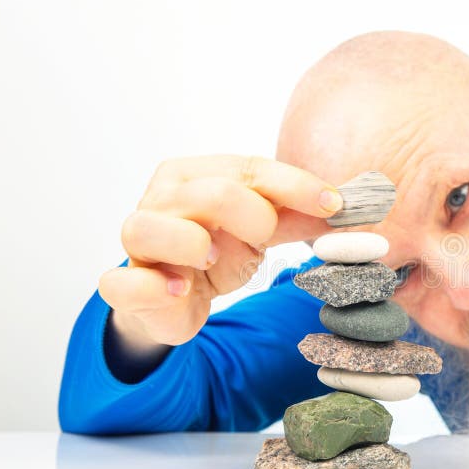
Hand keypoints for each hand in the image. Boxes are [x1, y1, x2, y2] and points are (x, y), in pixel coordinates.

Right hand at [98, 155, 341, 352]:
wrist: (173, 299)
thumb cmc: (214, 253)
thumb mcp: (261, 231)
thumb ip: (298, 216)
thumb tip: (346, 206)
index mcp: (196, 175)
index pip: (250, 169)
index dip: (296, 186)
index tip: (336, 205)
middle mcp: (162, 198)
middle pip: (213, 194)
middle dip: (254, 217)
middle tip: (266, 236)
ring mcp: (138, 239)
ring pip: (150, 227)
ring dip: (193, 244)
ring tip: (212, 258)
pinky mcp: (124, 283)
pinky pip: (123, 281)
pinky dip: (155, 285)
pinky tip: (181, 289)